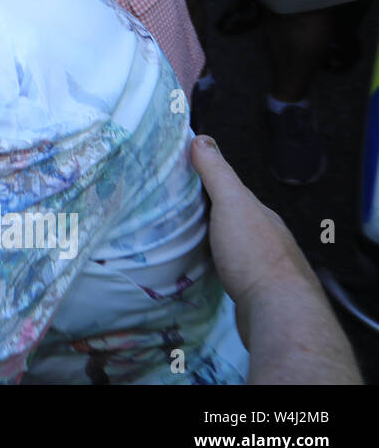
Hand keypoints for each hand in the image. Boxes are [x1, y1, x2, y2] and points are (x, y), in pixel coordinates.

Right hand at [189, 136, 312, 345]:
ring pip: (232, 245)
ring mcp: (263, 265)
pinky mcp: (255, 292)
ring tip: (181, 239)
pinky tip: (202, 269)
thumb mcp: (231, 203)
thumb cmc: (252, 252)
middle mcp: (266, 236)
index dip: (207, 184)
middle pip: (232, 219)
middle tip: (171, 211)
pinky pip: (231, 269)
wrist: (276, 310)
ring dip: (211, 241)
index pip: (232, 192)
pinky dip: (216, 265)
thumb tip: (201, 137)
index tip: (178, 181)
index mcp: (261, 213)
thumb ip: (217, 173)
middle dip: (207, 214)